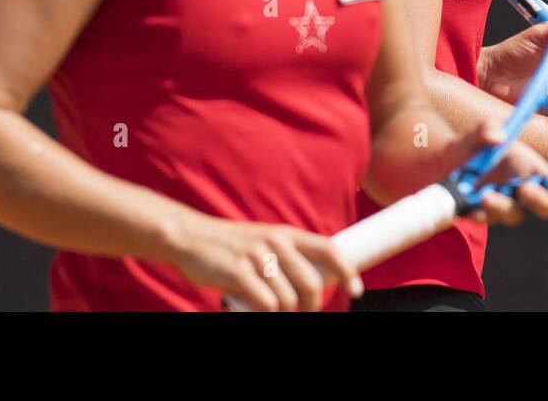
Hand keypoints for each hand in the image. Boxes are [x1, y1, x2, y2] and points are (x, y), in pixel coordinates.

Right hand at [168, 215, 362, 311]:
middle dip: (313, 306)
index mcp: (286, 233)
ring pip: (288, 299)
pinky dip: (268, 314)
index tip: (357, 290)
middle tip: (305, 312)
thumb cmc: (231, 245)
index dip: (347, 270)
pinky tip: (260, 311)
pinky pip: (266, 304)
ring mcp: (257, 257)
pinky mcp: (238, 273)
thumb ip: (287, 254)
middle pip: (312, 282)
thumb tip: (316, 279)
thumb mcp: (264, 239)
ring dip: (286, 313)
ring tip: (276, 312)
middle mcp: (276, 242)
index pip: (329, 248)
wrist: (190, 237)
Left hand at [436, 121, 547, 223]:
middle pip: (544, 205)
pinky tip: (473, 208)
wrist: (445, 157)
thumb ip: (486, 130)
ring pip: (513, 214)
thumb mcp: (479, 132)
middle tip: (526, 188)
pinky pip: (485, 218)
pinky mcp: (481, 211)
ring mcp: (503, 203)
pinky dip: (481, 214)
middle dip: (540, 200)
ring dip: (504, 206)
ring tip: (487, 195)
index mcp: (532, 169)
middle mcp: (522, 189)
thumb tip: (497, 136)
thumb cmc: (474, 144)